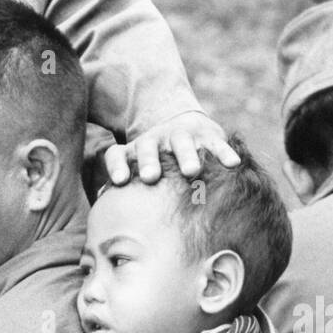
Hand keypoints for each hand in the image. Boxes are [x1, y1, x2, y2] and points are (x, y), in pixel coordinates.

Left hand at [104, 112, 239, 185]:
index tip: (119, 182)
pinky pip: (216, 143)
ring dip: (186, 156)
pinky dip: (223, 152)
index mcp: (132, 151)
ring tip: (191, 171)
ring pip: (182, 143)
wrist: (179, 124)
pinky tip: (231, 164)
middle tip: (150, 177)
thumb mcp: (133, 167)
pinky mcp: (206, 133)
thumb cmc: (152, 161)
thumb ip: (118, 184)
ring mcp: (180, 135)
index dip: (117, 167)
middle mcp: (154, 140)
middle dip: (149, 162)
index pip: (118, 155)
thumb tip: (101, 208)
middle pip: (148, 148)